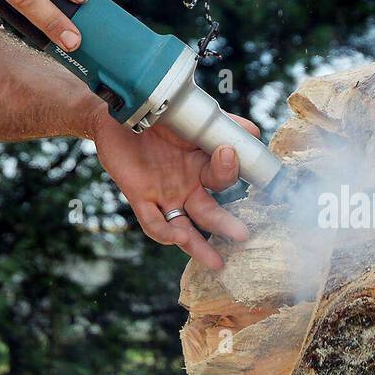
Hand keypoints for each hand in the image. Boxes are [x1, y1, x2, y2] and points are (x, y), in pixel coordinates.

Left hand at [91, 110, 255, 269]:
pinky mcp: (140, 198)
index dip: (229, 169)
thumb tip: (253, 132)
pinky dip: (166, 233)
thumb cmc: (160, 116)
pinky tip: (177, 238)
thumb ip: (223, 125)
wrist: (122, 112)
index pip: (223, 179)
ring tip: (217, 262)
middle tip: (243, 234)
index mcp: (202, 168)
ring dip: (199, 245)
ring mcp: (164, 195)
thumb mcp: (193, 118)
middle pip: (209, 213)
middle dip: (226, 225)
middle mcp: (186, 187)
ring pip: (185, 227)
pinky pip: (153, 223)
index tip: (229, 153)